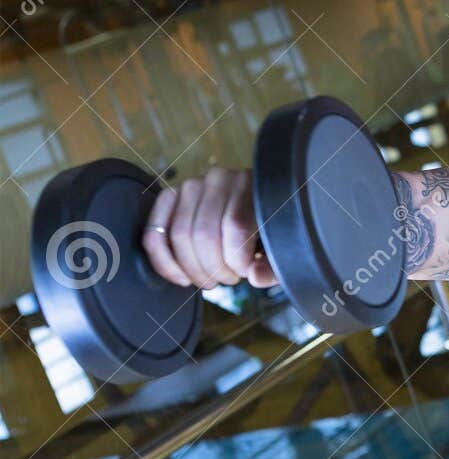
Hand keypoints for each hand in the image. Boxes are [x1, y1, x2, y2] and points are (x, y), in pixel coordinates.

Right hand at [141, 168, 278, 290]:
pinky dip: (164, 261)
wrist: (257, 210)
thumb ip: (276, 266)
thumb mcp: (283, 248)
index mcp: (253, 185)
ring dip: (193, 269)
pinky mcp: (172, 198)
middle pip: (204, 234)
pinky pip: (155, 232)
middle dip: (215, 268)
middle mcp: (220, 179)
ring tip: (211, 279)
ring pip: (179, 235)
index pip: (235, 225)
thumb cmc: (271, 231)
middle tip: (229, 279)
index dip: (237, 260)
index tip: (246, 273)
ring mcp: (192, 186)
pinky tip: (182, 277)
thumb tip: (255, 276)